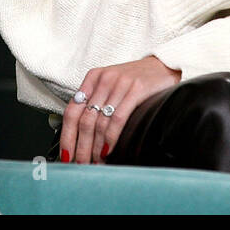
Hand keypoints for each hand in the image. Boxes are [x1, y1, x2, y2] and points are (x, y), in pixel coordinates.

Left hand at [60, 55, 180, 164]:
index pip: (72, 111)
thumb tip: (82, 136)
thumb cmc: (137, 80)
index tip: (65, 155)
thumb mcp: (112, 86)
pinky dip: (111, 138)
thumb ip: (97, 103)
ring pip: (100, 123)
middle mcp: (104, 79)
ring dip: (96, 148)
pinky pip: (118, 119)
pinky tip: (109, 150)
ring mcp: (120, 83)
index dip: (67, 136)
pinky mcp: (136, 89)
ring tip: (96, 162)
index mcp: (93, 78)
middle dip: (81, 147)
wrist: (164, 65)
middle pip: (85, 120)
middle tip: (82, 164)